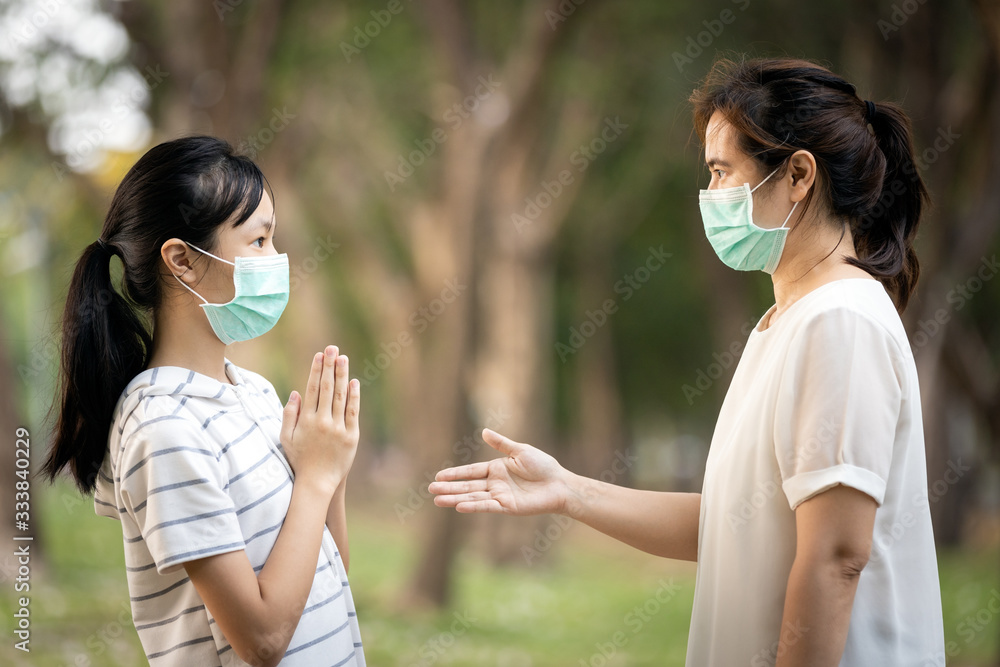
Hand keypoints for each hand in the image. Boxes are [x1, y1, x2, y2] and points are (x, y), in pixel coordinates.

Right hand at [279, 345, 359, 496]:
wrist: (317, 483)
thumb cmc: (299, 460)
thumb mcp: (286, 438)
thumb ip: (289, 415)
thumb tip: (296, 392)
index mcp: (306, 420)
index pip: (312, 389)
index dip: (316, 370)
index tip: (319, 355)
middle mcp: (322, 422)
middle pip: (327, 388)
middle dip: (330, 366)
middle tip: (333, 348)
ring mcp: (338, 429)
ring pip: (341, 397)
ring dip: (342, 375)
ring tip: (343, 359)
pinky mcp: (351, 436)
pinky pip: (353, 412)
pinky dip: (354, 396)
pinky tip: (354, 382)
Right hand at [429, 429, 569, 514]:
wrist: (559, 484)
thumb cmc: (543, 466)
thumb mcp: (520, 450)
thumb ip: (501, 444)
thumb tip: (484, 431)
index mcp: (496, 469)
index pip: (470, 471)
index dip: (455, 474)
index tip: (438, 476)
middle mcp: (495, 484)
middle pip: (468, 486)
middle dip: (449, 488)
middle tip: (431, 490)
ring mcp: (500, 496)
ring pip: (473, 497)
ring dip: (456, 498)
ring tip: (438, 500)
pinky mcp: (507, 507)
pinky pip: (487, 506)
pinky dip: (474, 506)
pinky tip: (460, 506)